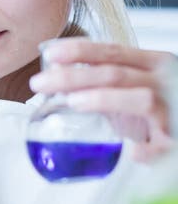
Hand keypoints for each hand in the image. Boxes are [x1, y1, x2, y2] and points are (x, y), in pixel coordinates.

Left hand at [28, 38, 175, 161]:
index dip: (79, 50)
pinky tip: (132, 152)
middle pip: (114, 72)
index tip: (49, 52)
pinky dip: (143, 148)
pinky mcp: (176, 137)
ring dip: (104, 99)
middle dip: (73, 76)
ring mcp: (172, 107)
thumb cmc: (167, 108)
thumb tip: (62, 84)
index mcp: (153, 63)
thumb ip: (106, 86)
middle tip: (40, 83)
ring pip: (139, 98)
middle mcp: (164, 80)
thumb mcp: (139, 88)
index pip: (112, 50)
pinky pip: (158, 142)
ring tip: (72, 102)